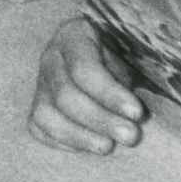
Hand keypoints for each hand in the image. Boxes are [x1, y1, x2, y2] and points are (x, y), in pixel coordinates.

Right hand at [26, 16, 143, 154]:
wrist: (110, 58)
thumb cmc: (127, 54)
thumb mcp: (133, 53)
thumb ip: (137, 73)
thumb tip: (143, 109)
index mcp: (75, 34)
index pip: (84, 68)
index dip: (110, 94)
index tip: (137, 113)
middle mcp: (51, 57)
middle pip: (65, 95)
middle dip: (100, 120)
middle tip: (131, 136)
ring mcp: (40, 83)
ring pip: (46, 114)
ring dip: (80, 136)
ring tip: (109, 147)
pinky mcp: (37, 106)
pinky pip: (40, 129)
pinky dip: (63, 140)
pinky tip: (89, 146)